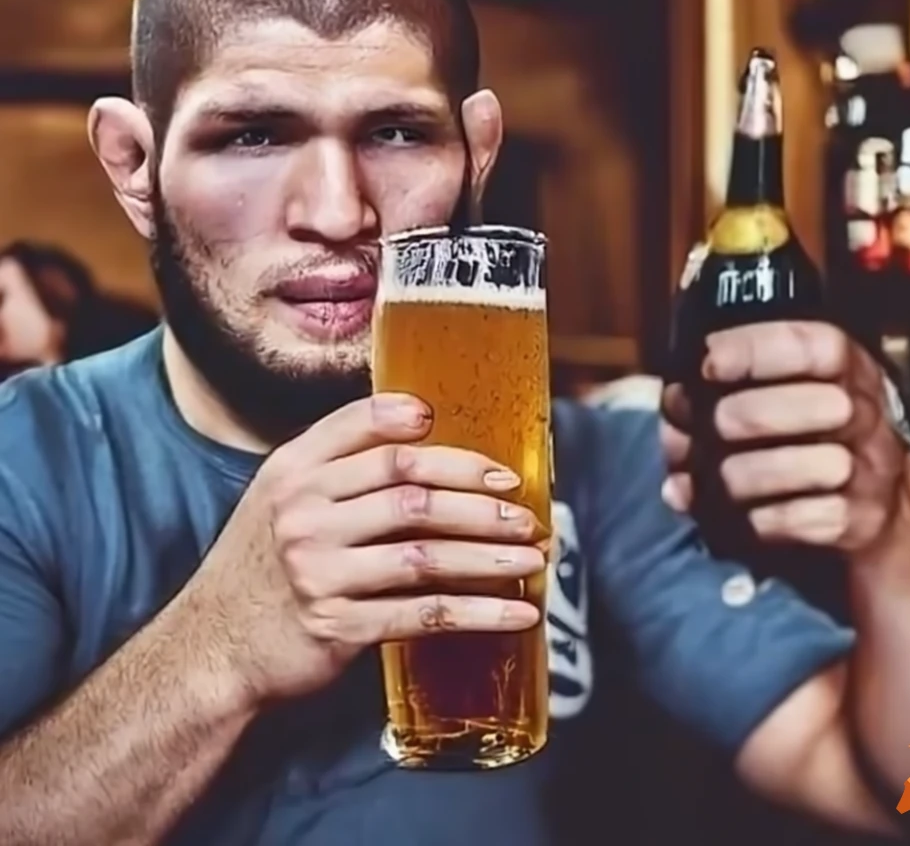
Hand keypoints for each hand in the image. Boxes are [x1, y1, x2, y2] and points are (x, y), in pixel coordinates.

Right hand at [183, 393, 545, 703]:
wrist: (213, 646)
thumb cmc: (266, 561)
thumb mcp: (282, 494)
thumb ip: (338, 460)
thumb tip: (421, 426)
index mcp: (293, 469)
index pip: (367, 427)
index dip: (425, 426)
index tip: (473, 440)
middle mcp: (303, 513)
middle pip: (411, 489)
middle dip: (478, 494)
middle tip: (523, 503)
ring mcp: (319, 571)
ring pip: (426, 552)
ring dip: (490, 554)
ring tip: (535, 555)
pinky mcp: (337, 626)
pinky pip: (422, 613)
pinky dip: (478, 613)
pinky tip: (516, 614)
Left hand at [660, 321, 908, 552]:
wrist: (884, 515)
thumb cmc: (813, 441)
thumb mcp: (787, 400)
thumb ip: (728, 391)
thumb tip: (673, 404)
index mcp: (846, 371)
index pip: (818, 346)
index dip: (759, 349)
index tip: (710, 362)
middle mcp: (865, 415)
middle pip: (807, 405)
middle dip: (740, 418)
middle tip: (703, 431)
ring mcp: (869, 470)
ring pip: (801, 467)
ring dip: (741, 476)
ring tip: (712, 482)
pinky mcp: (862, 522)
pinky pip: (802, 520)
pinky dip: (762, 521)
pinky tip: (742, 519)